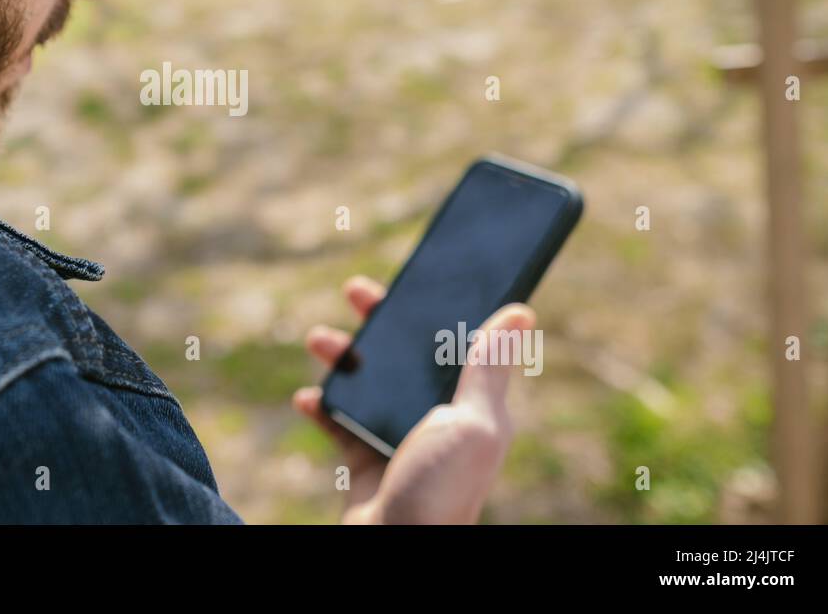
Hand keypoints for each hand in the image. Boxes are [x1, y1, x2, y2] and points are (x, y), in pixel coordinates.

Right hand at [292, 275, 536, 523]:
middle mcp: (435, 416)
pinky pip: (337, 421)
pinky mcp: (364, 457)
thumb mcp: (472, 423)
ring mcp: (398, 436)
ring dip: (341, 357)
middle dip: (378, 319)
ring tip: (318, 339)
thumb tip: (521, 314)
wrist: (394, 549)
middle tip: (354, 291)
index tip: (411, 278)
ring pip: (366, 380)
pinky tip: (306, 397)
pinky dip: (319, 406)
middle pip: (404, 353)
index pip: (454, 342)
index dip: (432, 308)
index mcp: (470, 406)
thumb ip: (487, 369)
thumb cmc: (440, 489)